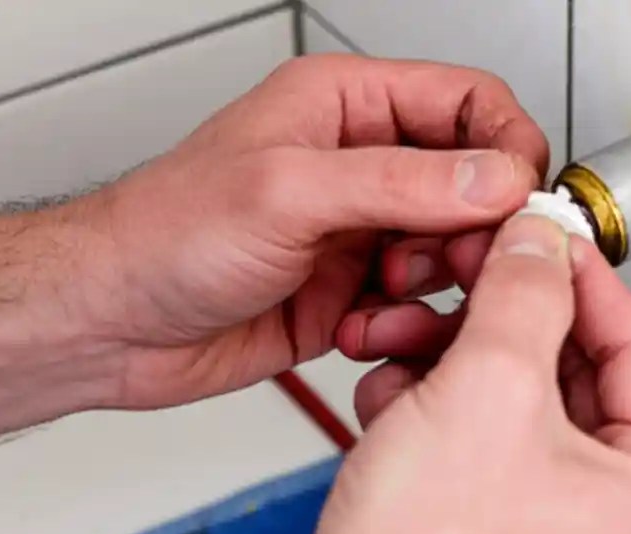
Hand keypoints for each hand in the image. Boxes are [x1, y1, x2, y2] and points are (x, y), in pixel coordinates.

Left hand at [76, 54, 547, 407]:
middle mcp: (363, 166)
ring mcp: (363, 232)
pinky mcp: (357, 294)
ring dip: (437, 289)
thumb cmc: (164, 236)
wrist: (112, 325)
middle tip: (455, 268)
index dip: (508, 149)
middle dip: (474, 235)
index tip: (518, 204)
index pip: (470, 104)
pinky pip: (422, 310)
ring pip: (456, 255)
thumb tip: (497, 178)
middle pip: (477, 188)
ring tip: (386, 299)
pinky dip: (405, 329)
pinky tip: (358, 333)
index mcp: (348, 108)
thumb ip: (400, 183)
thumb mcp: (287, 192)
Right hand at [176, 216, 630, 533]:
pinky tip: (391, 402)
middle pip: (570, 368)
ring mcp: (550, 520)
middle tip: (471, 269)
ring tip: (404, 338)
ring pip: (512, 396)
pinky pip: (477, 433)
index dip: (584, 277)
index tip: (545, 236)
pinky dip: (432, 406)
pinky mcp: (490, 523)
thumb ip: (526, 292)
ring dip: (452, 356)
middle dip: (501, 317)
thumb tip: (542, 241)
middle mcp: (612, 511)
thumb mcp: (489, 385)